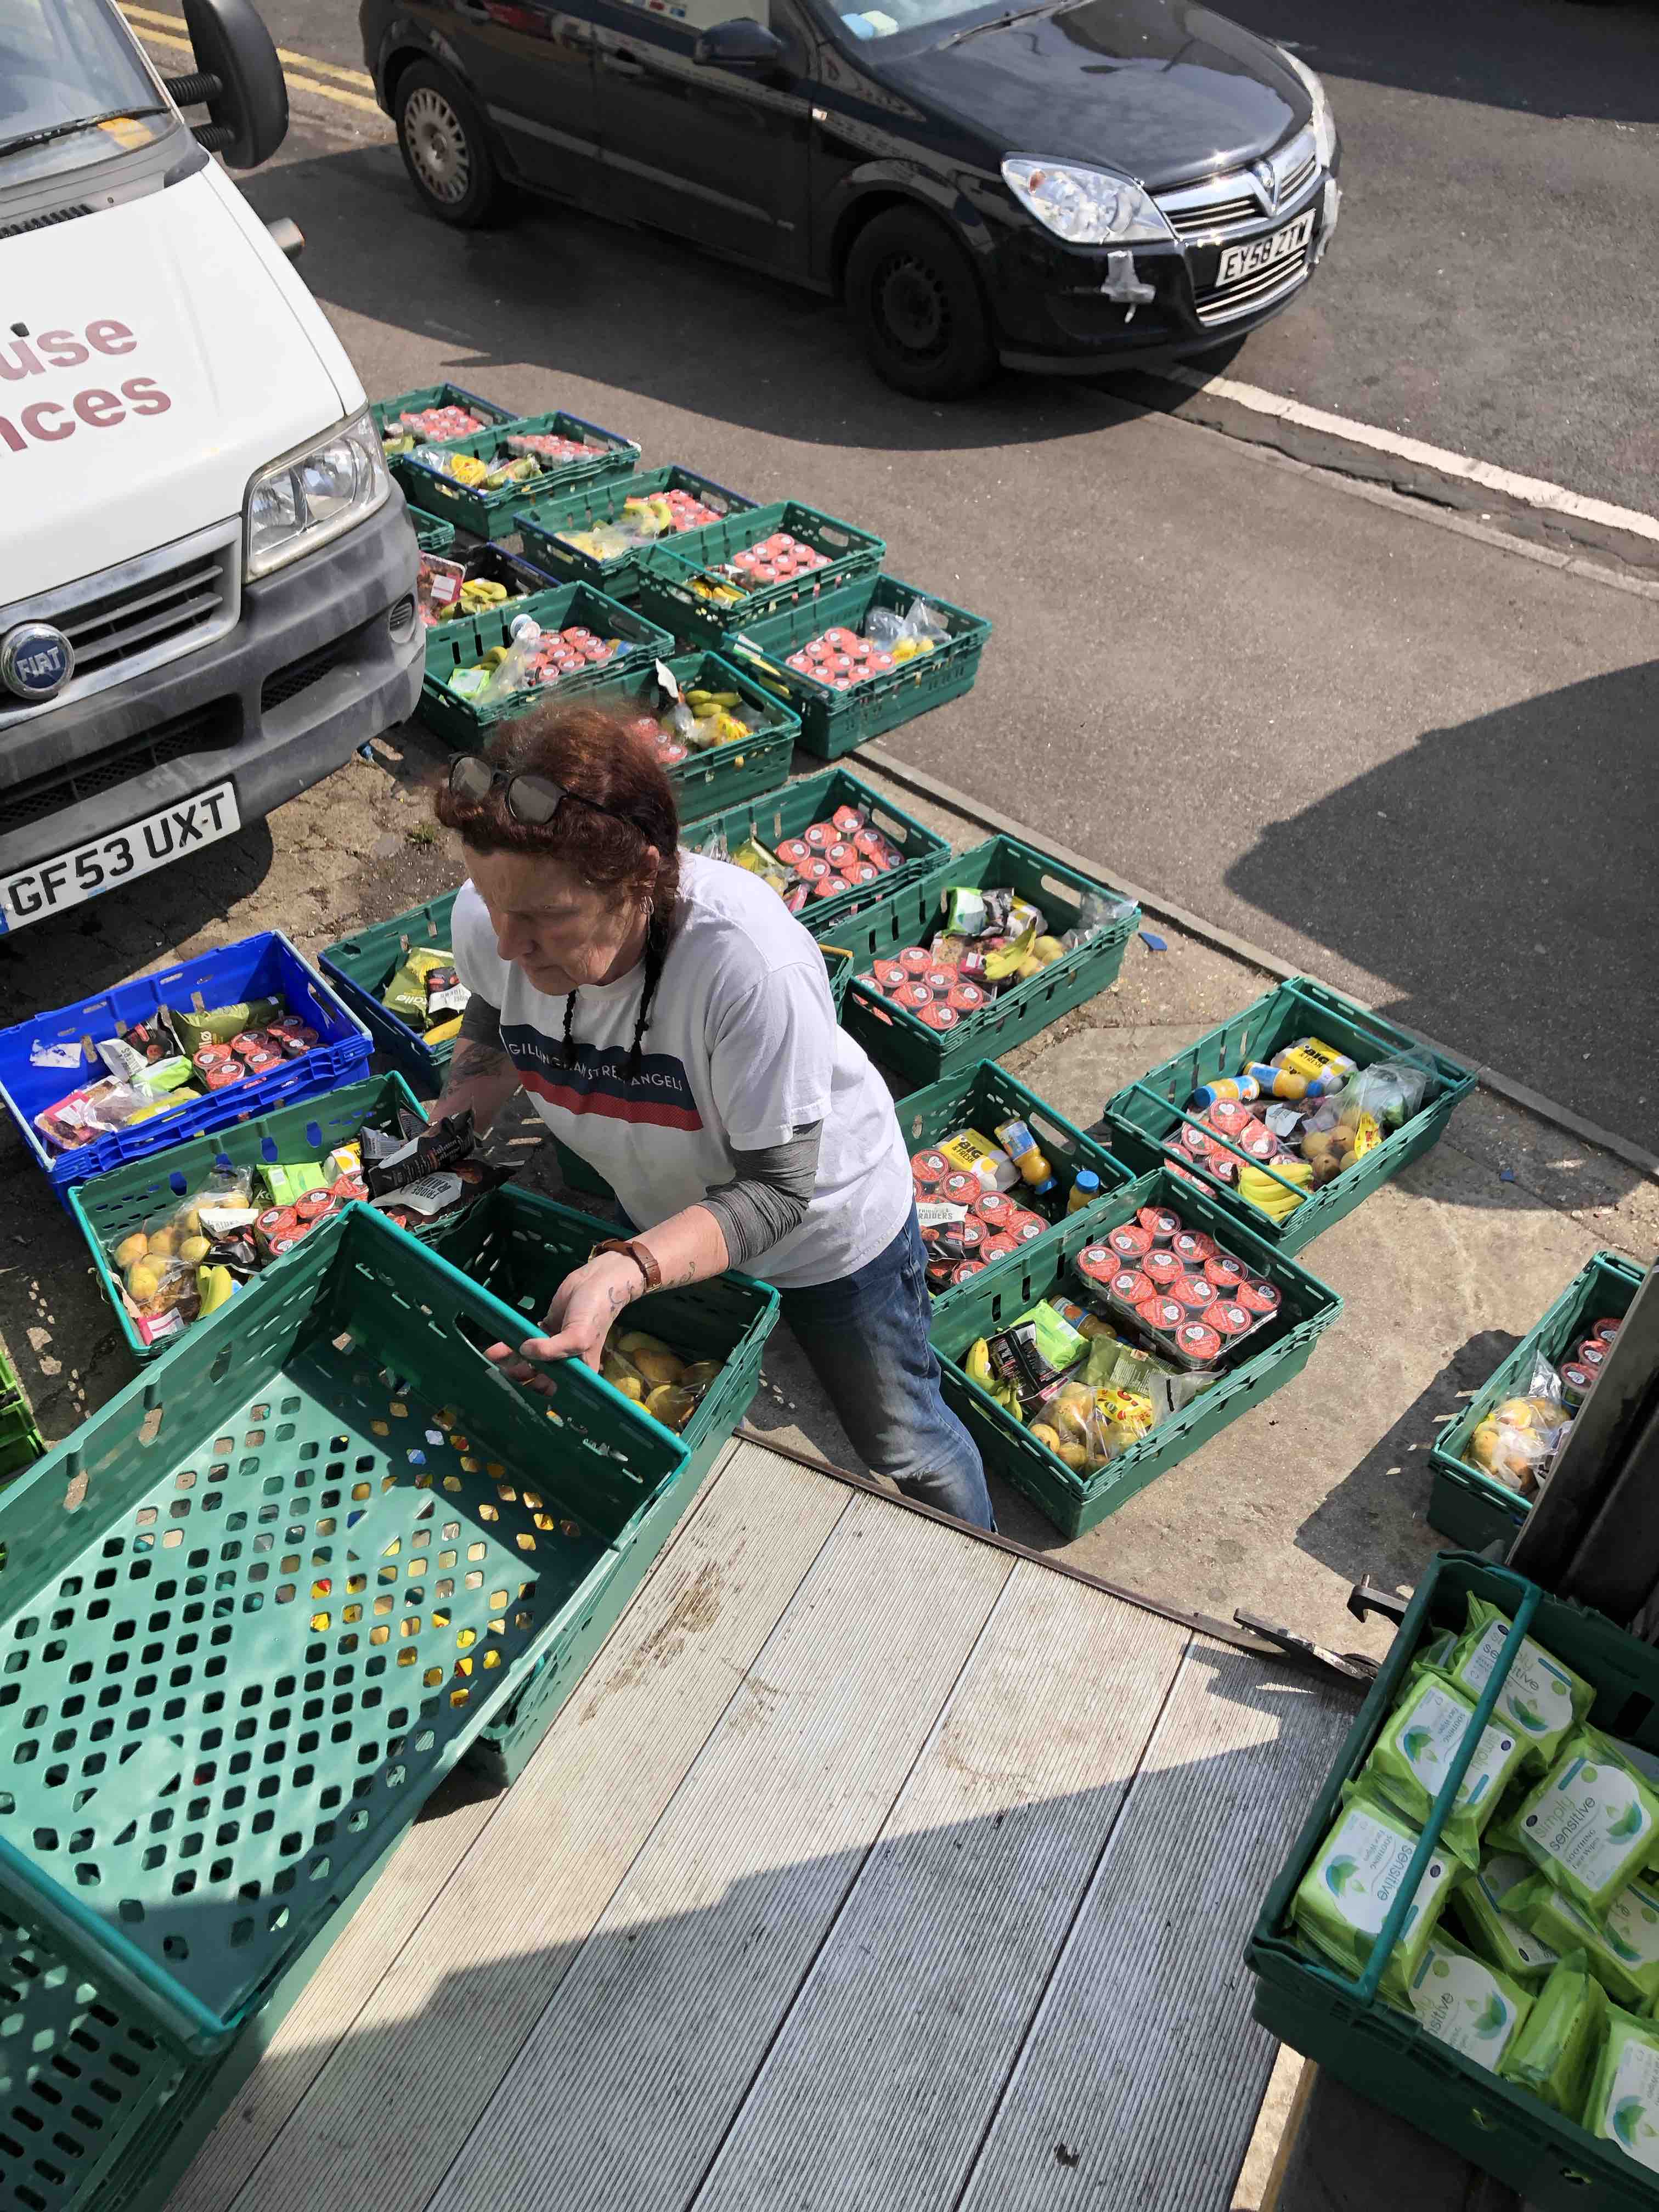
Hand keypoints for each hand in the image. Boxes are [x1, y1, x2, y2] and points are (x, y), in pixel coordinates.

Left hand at [485, 1250, 644, 1393]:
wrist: (596, 1281)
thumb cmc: (594, 1313)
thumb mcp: (578, 1336)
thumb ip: (551, 1349)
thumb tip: (524, 1351)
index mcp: (579, 1370)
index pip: (557, 1389)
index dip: (539, 1390)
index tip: (523, 1384)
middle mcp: (566, 1361)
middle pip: (538, 1376)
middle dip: (520, 1377)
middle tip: (505, 1371)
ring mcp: (554, 1345)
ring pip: (528, 1360)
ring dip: (510, 1362)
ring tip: (493, 1359)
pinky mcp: (545, 1329)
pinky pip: (525, 1342)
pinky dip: (509, 1346)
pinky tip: (495, 1349)